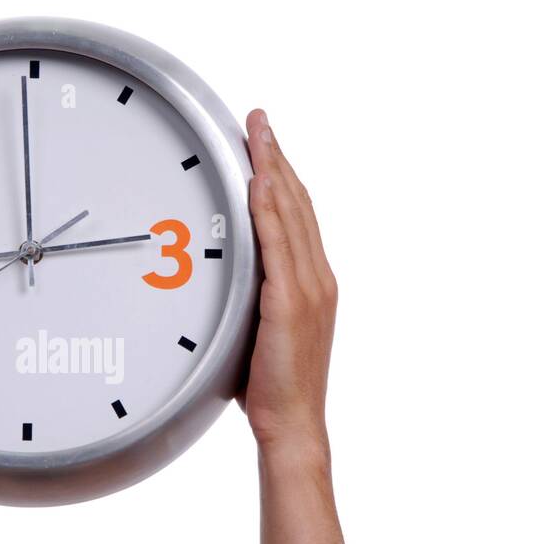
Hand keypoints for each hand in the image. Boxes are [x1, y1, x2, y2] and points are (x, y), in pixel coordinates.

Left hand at [242, 109, 354, 543]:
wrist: (292, 424)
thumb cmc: (273, 388)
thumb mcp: (263, 334)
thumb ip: (254, 299)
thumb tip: (225, 281)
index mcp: (315, 283)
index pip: (300, 215)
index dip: (284, 174)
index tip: (266, 141)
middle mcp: (318, 278)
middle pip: (299, 202)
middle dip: (278, 156)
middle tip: (258, 118)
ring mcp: (309, 288)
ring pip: (291, 214)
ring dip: (272, 169)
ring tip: (256, 133)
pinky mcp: (291, 303)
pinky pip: (279, 244)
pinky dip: (270, 209)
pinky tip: (257, 182)